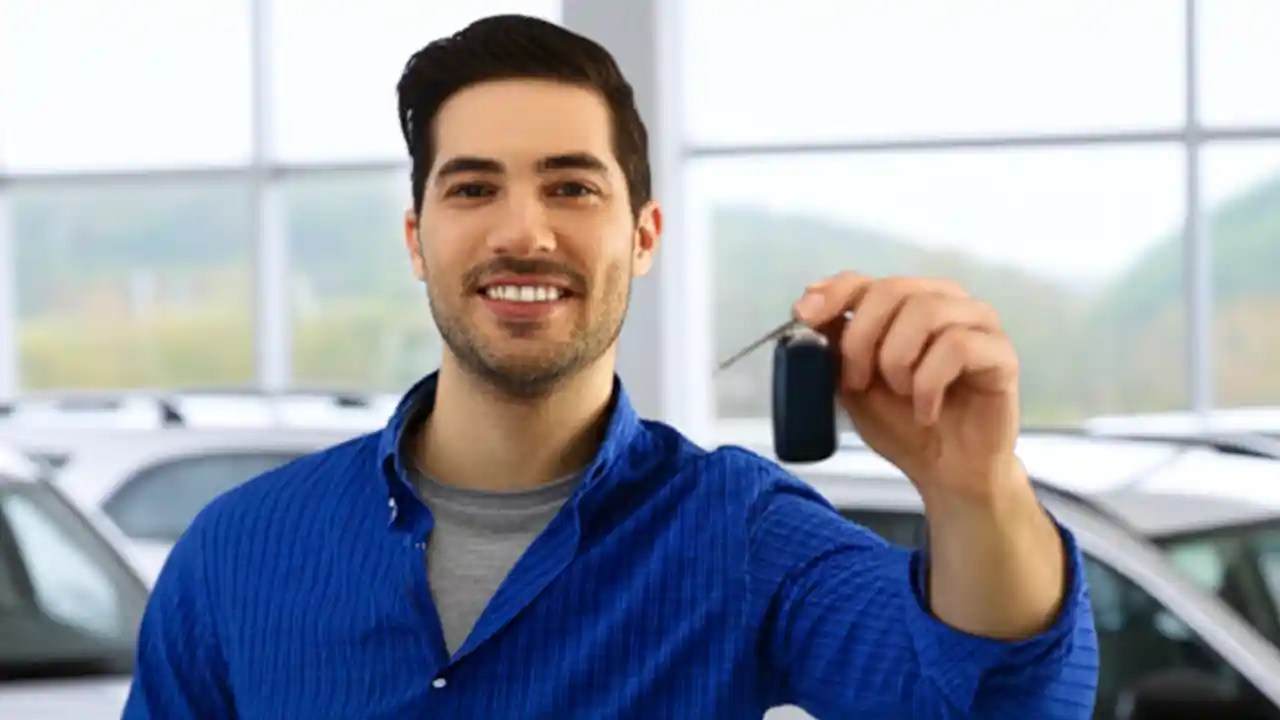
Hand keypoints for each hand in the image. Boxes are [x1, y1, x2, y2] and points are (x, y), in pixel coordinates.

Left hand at [793, 272, 1023, 501]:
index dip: (832, 293)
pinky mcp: (1001, 353)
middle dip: (862, 337)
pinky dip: (928, 383)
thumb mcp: (853, 385)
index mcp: (905, 304)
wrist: (945, 472)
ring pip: (926, 311)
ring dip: (898, 359)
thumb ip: (835, 347)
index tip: (804, 317)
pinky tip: (925, 410)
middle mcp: (944, 301)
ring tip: (900, 394)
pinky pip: (957, 346)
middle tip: (858, 380)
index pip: (863, 279)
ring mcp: (977, 323)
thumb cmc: (903, 424)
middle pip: (892, 289)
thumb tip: (809, 312)